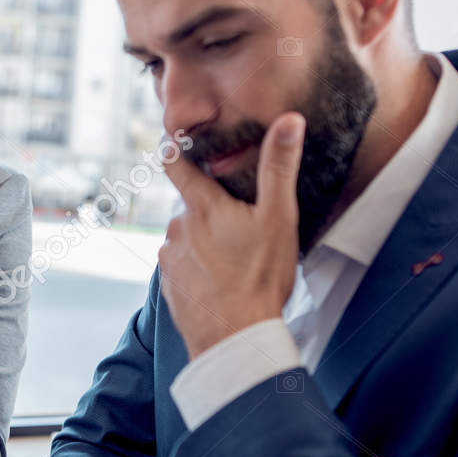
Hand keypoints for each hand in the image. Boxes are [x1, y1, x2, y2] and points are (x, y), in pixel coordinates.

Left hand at [159, 112, 305, 358]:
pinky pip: (183, 268)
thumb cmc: (260, 276)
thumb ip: (279, 167)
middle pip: (192, 208)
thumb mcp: (278, 217)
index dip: (175, 152)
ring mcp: (170, 259)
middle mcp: (178, 228)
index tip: (171, 142)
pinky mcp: (169, 286)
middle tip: (241, 232)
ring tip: (235, 264)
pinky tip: (221, 283)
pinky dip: (199, 271)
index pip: (178, 166)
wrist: (235, 337)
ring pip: (187, 239)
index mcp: (202, 207)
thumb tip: (288, 120)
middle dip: (211, 213)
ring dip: (205, 244)